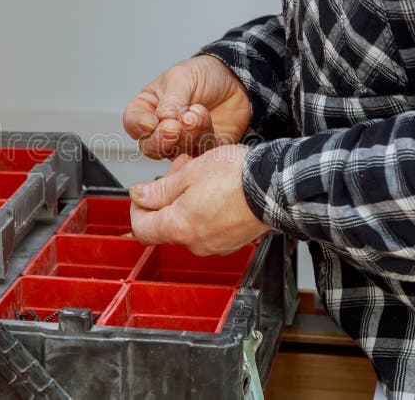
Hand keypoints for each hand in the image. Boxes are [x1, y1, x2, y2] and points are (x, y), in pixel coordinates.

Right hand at [123, 56, 250, 158]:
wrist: (236, 79)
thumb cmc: (204, 74)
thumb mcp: (182, 77)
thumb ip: (171, 100)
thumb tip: (163, 118)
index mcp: (148, 108)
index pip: (133, 123)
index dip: (139, 126)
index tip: (151, 123)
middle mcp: (161, 128)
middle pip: (150, 146)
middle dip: (161, 139)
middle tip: (174, 127)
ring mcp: (182, 141)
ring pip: (175, 152)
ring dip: (186, 135)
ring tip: (195, 115)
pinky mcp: (204, 148)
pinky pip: (200, 153)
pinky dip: (203, 138)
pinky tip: (206, 119)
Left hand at [129, 144, 270, 255]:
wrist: (278, 186)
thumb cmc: (237, 177)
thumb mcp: (189, 173)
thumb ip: (159, 190)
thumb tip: (138, 196)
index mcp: (178, 228)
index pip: (141, 229)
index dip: (137, 207)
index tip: (144, 190)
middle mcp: (195, 244)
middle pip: (166, 224)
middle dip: (167, 195)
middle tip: (179, 169)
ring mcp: (216, 246)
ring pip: (188, 224)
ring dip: (186, 199)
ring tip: (201, 174)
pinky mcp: (232, 242)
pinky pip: (209, 228)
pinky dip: (205, 209)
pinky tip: (217, 189)